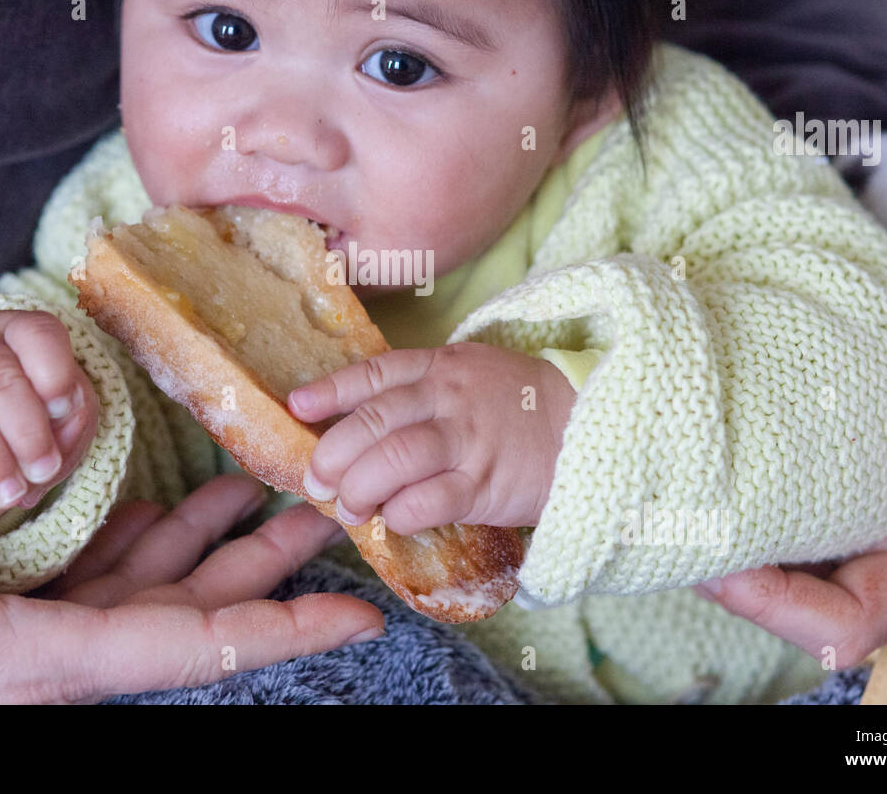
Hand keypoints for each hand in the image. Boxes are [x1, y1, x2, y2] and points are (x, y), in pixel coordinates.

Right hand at [0, 309, 98, 507]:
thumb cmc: (41, 415)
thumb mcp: (67, 415)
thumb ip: (72, 415)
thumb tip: (67, 416)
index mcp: (21, 334)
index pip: (37, 332)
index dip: (53, 371)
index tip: (65, 409)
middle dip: (25, 429)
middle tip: (43, 469)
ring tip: (10, 492)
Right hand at [0, 468, 383, 702]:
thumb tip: (26, 461)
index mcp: (44, 660)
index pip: (192, 648)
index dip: (282, 630)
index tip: (359, 615)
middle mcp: (63, 656)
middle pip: (197, 613)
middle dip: (270, 570)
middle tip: (330, 514)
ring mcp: (44, 635)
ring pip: (160, 591)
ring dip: (218, 544)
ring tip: (272, 494)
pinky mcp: (21, 613)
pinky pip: (108, 576)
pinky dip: (152, 538)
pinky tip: (179, 504)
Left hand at [286, 341, 576, 533]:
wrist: (589, 426)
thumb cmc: (517, 407)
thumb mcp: (469, 376)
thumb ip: (419, 391)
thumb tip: (355, 423)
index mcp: (440, 366)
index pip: (374, 374)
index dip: (331, 391)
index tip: (297, 407)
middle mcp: (449, 397)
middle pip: (373, 422)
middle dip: (333, 455)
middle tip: (316, 482)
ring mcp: (469, 439)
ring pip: (394, 460)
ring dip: (359, 488)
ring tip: (348, 507)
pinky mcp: (488, 483)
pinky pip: (430, 499)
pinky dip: (401, 513)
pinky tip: (392, 520)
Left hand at [694, 317, 886, 667]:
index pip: (846, 621)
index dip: (781, 608)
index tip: (725, 564)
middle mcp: (865, 562)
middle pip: (783, 610)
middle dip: (724, 580)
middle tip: (667, 526)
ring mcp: (828, 545)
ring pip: (758, 580)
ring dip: (711, 551)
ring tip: (662, 504)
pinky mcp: (798, 520)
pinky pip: (751, 542)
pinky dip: (716, 520)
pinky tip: (682, 482)